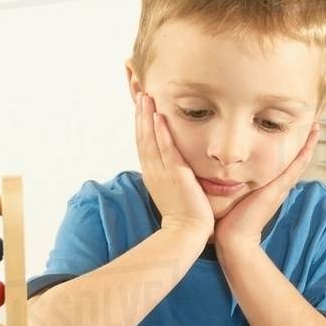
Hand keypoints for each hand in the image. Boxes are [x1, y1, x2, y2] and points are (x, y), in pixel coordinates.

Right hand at [134, 91, 213, 238]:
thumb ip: (173, 175)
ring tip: (145, 97)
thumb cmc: (185, 215)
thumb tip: (176, 165)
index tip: (140, 105)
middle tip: (139, 92)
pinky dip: (160, 132)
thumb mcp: (174, 190)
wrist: (186, 233)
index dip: (140, 123)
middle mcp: (153, 170)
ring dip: (146, 117)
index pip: (143, 143)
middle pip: (141, 136)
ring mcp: (161, 172)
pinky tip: (158, 116)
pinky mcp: (175, 174)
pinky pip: (165, 149)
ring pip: (149, 139)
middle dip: (140, 114)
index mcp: (152, 173)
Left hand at [214, 122, 321, 248]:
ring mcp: (279, 189)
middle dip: (306, 143)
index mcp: (271, 187)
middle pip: (298, 161)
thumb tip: (226, 172)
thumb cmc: (230, 219)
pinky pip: (293, 170)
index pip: (286, 164)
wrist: (234, 239)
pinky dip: (302, 156)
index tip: (298, 132)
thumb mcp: (236, 196)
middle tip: (316, 124)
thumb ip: (236, 185)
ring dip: (309, 145)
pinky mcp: (276, 191)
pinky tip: (309, 143)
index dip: (294, 149)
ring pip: (299, 163)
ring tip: (317, 127)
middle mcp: (279, 187)